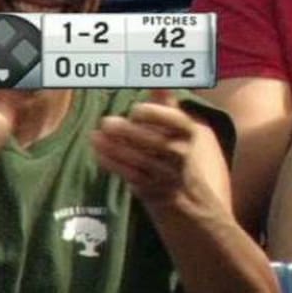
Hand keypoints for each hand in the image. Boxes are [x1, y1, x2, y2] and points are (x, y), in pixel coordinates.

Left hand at [90, 90, 226, 208]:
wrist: (196, 209)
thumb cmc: (186, 162)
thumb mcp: (185, 134)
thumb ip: (168, 108)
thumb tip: (158, 83)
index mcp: (190, 137)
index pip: (178, 123)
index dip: (157, 116)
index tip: (136, 109)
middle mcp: (181, 157)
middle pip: (156, 143)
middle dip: (130, 133)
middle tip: (106, 122)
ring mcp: (166, 177)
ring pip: (140, 161)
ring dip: (115, 149)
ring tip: (95, 136)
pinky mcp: (151, 192)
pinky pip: (131, 176)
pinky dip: (114, 165)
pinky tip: (98, 153)